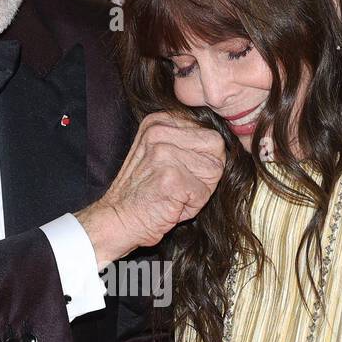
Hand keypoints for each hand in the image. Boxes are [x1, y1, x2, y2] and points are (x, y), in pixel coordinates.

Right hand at [75, 111, 225, 268]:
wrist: (118, 219)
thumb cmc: (143, 191)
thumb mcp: (159, 152)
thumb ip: (186, 141)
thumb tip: (224, 141)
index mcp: (159, 121)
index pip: (210, 133)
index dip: (204, 158)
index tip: (181, 171)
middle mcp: (160, 132)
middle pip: (216, 147)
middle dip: (207, 172)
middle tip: (182, 185)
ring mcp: (164, 153)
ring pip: (214, 171)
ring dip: (200, 191)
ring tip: (174, 194)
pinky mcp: (171, 178)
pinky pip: (204, 194)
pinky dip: (192, 206)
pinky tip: (171, 204)